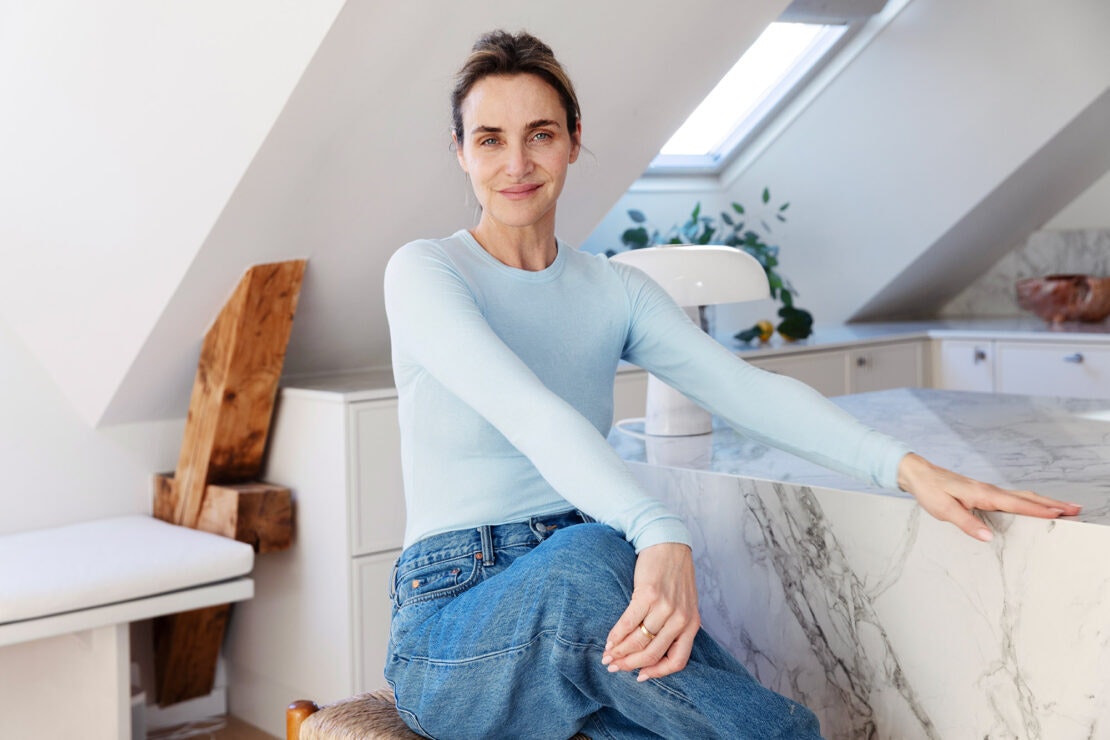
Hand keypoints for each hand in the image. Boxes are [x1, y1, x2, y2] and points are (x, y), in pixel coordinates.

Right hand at [602, 542, 700, 680]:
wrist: (668, 543)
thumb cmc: (674, 575)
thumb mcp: (685, 603)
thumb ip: (676, 626)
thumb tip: (653, 649)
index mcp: (692, 624)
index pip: (677, 660)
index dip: (657, 672)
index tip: (640, 676)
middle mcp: (681, 619)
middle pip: (653, 653)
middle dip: (630, 664)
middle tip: (614, 667)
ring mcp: (665, 607)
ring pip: (639, 640)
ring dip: (620, 651)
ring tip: (608, 656)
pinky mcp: (648, 595)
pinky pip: (629, 622)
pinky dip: (616, 635)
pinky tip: (609, 640)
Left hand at [897, 452, 1081, 541]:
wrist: (919, 474)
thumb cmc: (930, 491)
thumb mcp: (944, 510)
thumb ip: (967, 523)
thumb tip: (989, 537)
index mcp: (983, 494)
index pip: (1017, 504)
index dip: (1039, 510)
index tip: (1060, 514)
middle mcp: (990, 490)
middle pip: (1027, 497)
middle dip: (1052, 504)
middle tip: (1076, 509)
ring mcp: (988, 491)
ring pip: (1022, 496)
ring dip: (1044, 502)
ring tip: (1064, 508)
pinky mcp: (984, 493)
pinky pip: (1012, 497)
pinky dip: (1029, 501)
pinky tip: (1034, 506)